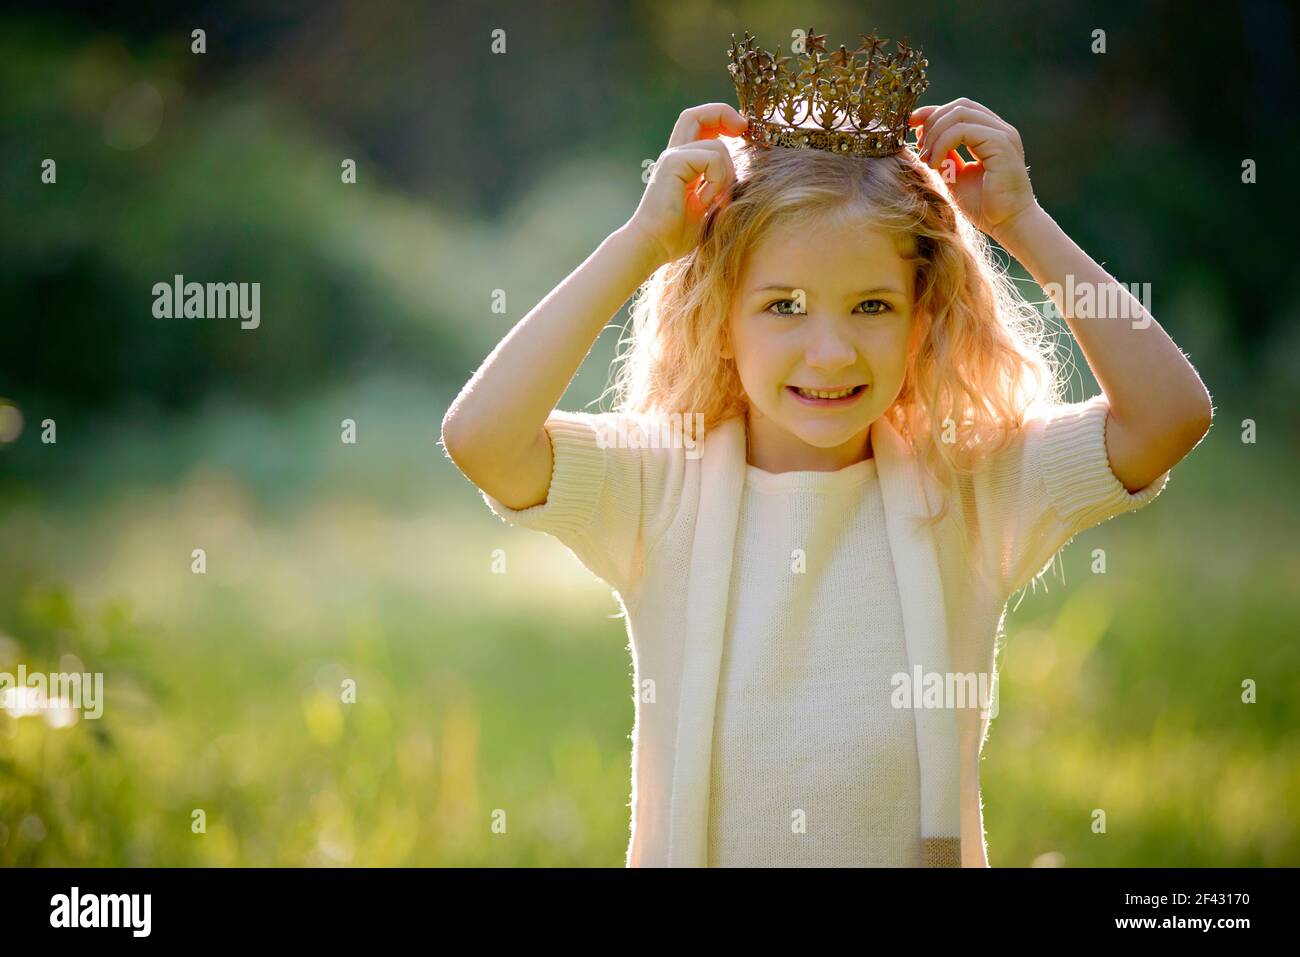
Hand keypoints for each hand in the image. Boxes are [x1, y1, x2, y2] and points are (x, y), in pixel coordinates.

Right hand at [625, 103, 747, 267]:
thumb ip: (720, 184)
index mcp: (683, 161)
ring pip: (717, 147)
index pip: (699, 123)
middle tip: (743, 129)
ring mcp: (672, 157)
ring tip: (715, 200)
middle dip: (724, 114)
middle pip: (697, 114)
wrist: (654, 246)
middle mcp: (675, 154)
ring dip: (726, 175)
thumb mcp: (708, 204)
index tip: (741, 131)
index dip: (721, 118)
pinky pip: (711, 159)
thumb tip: (746, 172)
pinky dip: (716, 181)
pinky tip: (705, 202)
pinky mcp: (672, 163)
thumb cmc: (678, 234)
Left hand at [909, 98, 1039, 242]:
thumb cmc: (986, 206)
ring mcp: (1002, 134)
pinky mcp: (1001, 144)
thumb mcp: (956, 176)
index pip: (960, 109)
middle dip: (931, 121)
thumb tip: (924, 140)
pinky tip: (935, 164)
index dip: (933, 113)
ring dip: (935, 134)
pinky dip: (943, 144)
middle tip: (919, 148)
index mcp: (991, 134)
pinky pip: (962, 131)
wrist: (1010, 225)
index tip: (911, 125)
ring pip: (959, 114)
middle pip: (959, 106)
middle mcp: (999, 129)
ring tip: (927, 160)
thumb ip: (945, 156)